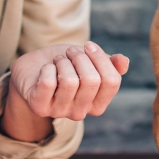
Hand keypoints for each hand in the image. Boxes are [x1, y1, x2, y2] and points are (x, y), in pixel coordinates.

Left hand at [7, 42, 128, 131]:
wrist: (34, 69)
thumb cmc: (66, 65)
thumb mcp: (90, 61)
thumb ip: (110, 63)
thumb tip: (124, 61)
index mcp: (98, 104)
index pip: (112, 82)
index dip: (101, 59)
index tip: (89, 45)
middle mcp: (81, 112)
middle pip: (92, 81)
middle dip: (80, 57)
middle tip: (70, 52)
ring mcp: (59, 112)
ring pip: (69, 81)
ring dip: (62, 62)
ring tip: (58, 61)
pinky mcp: (39, 107)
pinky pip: (48, 83)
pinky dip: (47, 68)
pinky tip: (45, 69)